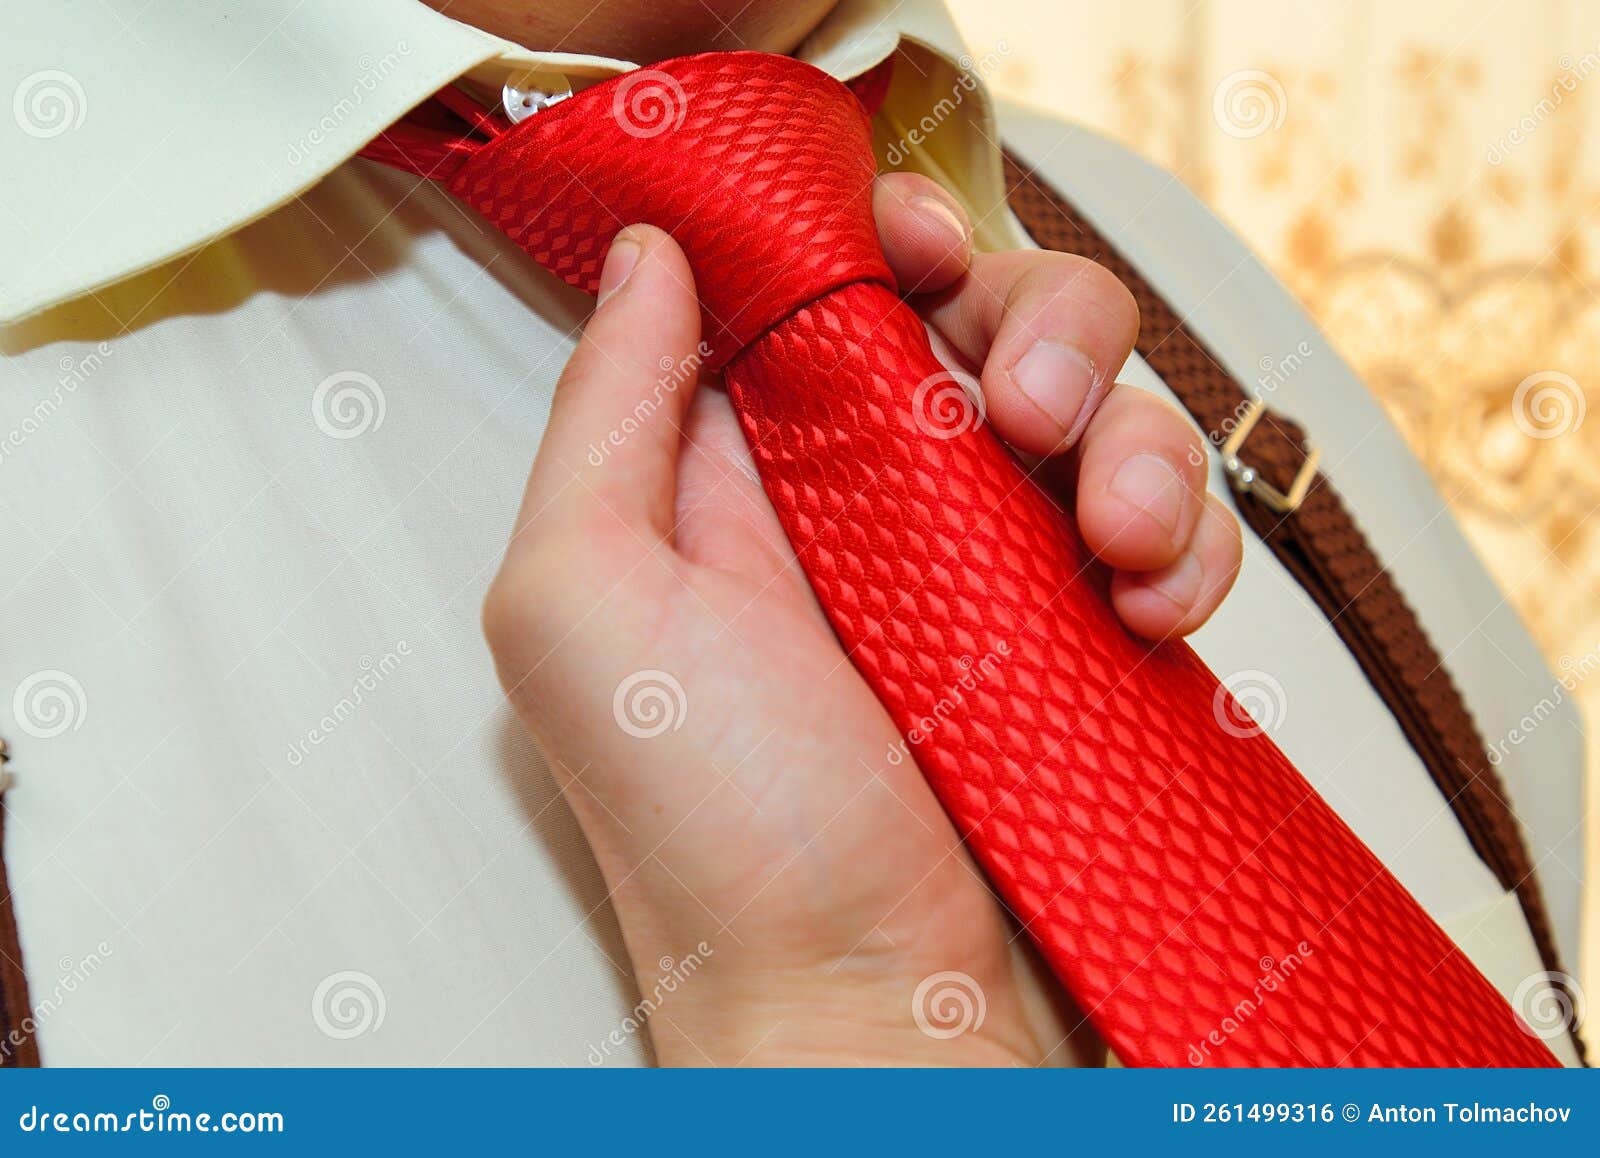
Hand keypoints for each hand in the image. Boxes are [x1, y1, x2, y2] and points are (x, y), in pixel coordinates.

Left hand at [483, 175, 1241, 1065]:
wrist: (871, 1013)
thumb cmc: (718, 834)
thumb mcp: (583, 604)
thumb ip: (602, 412)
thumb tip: (651, 255)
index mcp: (740, 474)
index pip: (829, 291)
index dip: (885, 243)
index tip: (920, 251)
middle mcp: (864, 506)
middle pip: (985, 323)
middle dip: (1038, 323)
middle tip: (1028, 410)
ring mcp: (986, 572)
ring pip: (1097, 411)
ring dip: (1134, 437)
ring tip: (1117, 534)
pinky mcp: (1083, 638)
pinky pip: (1169, 529)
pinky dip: (1187, 539)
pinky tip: (1150, 604)